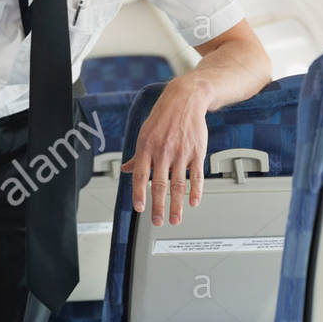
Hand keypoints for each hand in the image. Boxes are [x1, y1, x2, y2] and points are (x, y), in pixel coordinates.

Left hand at [120, 78, 209, 225]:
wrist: (185, 101)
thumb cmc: (163, 118)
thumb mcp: (144, 134)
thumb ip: (138, 156)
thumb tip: (125, 169)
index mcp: (146, 147)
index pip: (140, 175)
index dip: (139, 193)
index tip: (140, 208)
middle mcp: (163, 151)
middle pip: (159, 184)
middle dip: (158, 206)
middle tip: (157, 221)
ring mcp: (181, 152)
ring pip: (178, 184)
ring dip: (177, 205)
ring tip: (176, 219)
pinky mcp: (197, 152)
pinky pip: (196, 175)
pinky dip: (196, 191)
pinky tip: (193, 202)